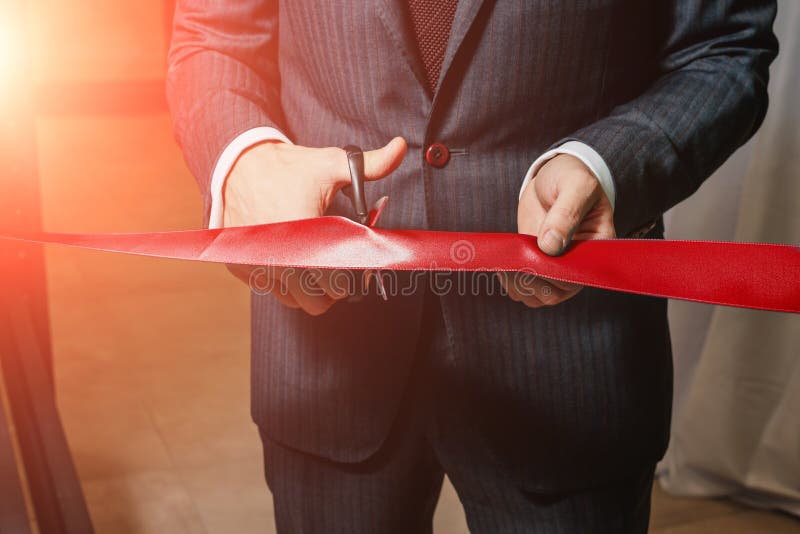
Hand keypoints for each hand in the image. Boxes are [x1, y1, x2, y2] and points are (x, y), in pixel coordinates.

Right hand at [224, 137, 406, 314]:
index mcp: (305, 235)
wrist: (239, 164)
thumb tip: (400, 147)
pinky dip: (284, 281)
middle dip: (333, 287)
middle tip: (336, 263)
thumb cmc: (292, 168)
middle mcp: (278, 257)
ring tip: (313, 258)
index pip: (338, 284)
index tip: (355, 262)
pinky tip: (289, 255)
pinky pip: (272, 290)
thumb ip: (372, 164)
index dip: (352, 278)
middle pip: (318, 302)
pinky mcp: (239, 267)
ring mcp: (256, 265)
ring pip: (295, 301)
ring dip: (308, 287)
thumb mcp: (332, 163)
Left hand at [501, 154, 615, 306]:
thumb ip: (566, 213)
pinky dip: (511, 283)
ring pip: (538, 296)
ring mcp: (555, 267)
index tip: (534, 258)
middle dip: (532, 282)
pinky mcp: (536, 265)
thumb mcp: (575, 186)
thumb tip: (550, 246)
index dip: (554, 274)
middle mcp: (577, 264)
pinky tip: (502, 265)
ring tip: (506, 264)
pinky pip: (524, 288)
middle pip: (556, 292)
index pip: (578, 276)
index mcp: (597, 248)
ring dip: (518, 286)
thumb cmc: (572, 177)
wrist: (553, 176)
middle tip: (515, 262)